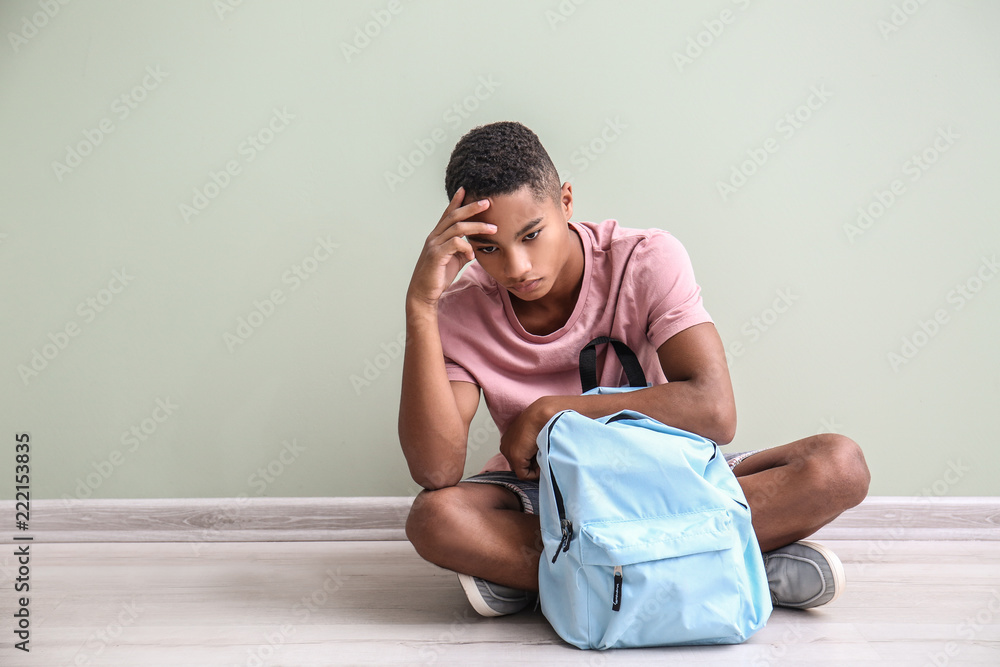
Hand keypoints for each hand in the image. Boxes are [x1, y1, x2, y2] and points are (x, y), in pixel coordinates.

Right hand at [406, 186, 495, 311]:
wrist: (424, 293)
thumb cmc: (438, 276)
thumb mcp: (455, 260)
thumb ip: (464, 249)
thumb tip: (475, 246)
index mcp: (438, 235)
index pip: (448, 213)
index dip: (456, 201)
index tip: (466, 189)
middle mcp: (434, 236)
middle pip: (454, 216)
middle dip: (471, 207)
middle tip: (487, 202)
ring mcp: (434, 245)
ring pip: (457, 228)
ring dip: (477, 226)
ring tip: (493, 228)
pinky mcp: (436, 255)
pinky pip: (455, 244)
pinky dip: (467, 247)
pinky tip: (472, 255)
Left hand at [500, 397, 558, 480]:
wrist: (541, 415)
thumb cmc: (540, 421)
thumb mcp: (532, 435)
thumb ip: (530, 448)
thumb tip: (536, 459)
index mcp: (508, 440)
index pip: (518, 458)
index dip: (531, 461)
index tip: (540, 455)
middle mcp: (505, 446)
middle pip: (519, 465)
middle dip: (531, 465)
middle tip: (542, 456)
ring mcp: (509, 453)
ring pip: (522, 471)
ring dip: (533, 467)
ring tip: (542, 455)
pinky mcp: (515, 458)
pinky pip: (525, 475)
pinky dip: (535, 473)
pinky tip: (541, 461)